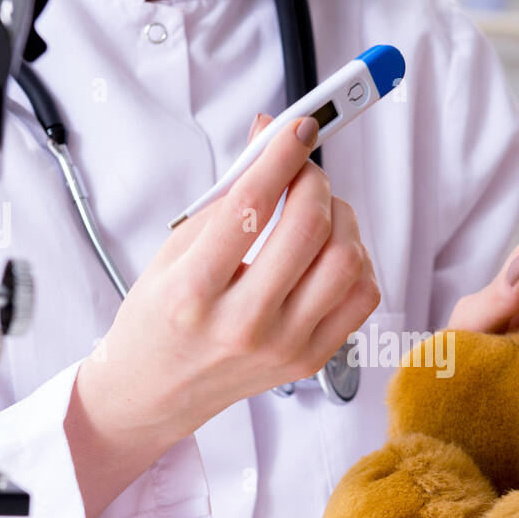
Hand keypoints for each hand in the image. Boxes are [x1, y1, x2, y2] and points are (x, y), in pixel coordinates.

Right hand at [65, 113, 379, 517]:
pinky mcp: (311, 360)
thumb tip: (270, 139)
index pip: (251, 205)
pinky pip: (362, 297)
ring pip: (348, 261)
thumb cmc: (160, 319)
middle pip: (310, 228)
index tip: (296, 126)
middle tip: (302, 172)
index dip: (281, 154)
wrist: (157, 391)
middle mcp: (243, 324)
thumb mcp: (174, 251)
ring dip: (341, 220)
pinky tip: (328, 254)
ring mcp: (284, 346)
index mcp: (194, 292)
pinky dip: (356, 262)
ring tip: (317, 213)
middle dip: (313, 182)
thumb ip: (226, 197)